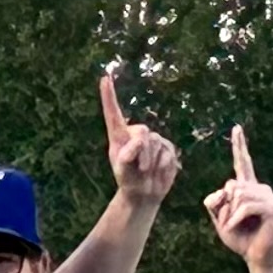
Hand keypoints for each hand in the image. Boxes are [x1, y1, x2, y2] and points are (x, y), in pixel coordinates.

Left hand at [102, 69, 180, 212]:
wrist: (144, 194)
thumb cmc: (128, 181)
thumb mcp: (123, 170)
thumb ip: (127, 155)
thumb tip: (140, 141)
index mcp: (119, 137)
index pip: (113, 113)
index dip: (109, 96)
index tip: (104, 78)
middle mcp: (136, 134)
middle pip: (142, 133)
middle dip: (141, 152)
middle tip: (139, 169)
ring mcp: (153, 140)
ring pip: (155, 144)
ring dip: (151, 162)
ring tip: (146, 172)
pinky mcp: (168, 147)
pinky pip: (168, 153)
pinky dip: (163, 165)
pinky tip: (158, 170)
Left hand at [205, 124, 272, 268]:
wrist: (257, 256)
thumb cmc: (240, 237)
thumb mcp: (220, 219)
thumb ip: (215, 202)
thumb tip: (227, 188)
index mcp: (248, 188)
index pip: (243, 164)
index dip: (239, 146)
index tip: (236, 128)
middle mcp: (260, 188)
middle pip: (230, 186)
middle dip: (223, 207)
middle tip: (229, 223)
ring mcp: (268, 197)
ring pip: (237, 196)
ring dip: (229, 215)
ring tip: (236, 226)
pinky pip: (245, 207)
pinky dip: (235, 219)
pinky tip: (236, 228)